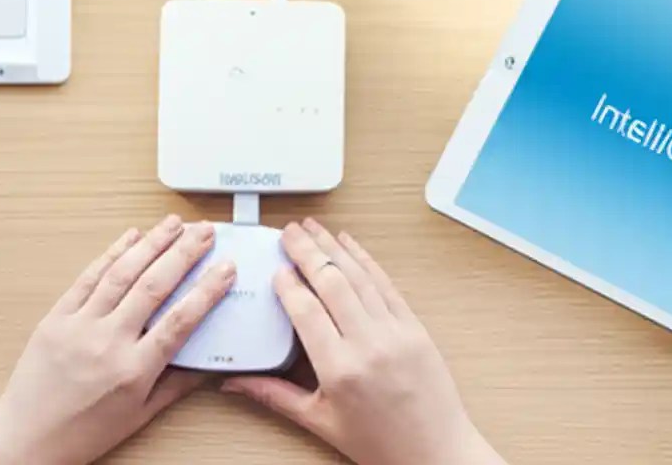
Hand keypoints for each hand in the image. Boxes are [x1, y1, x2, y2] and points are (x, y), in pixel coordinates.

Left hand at [0, 215, 234, 464]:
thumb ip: (176, 385)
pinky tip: (130, 238)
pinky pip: (87, 278)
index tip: (226, 268)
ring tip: (174, 224)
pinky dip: (111, 254)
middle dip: (184, 253)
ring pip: (121, 274)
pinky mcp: (55, 318)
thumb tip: (208, 363)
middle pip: (154, 286)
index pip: (180, 320)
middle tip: (204, 232)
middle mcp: (107, 342)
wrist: (26, 438)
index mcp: (133, 370)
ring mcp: (78, 326)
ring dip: (151, 243)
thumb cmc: (83, 433)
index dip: (207, 290)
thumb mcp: (139, 416)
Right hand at [222, 219, 504, 464]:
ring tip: (313, 228)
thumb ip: (273, 396)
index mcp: (340, 369)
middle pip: (331, 283)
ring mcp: (396, 332)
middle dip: (307, 252)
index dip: (288, 284)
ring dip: (334, 248)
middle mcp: (369, 344)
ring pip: (359, 276)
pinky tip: (350, 245)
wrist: (436, 453)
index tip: (275, 269)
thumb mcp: (319, 422)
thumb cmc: (380, 444)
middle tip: (289, 232)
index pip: (306, 311)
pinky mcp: (415, 327)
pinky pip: (386, 285)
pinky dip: (366, 260)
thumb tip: (234, 383)